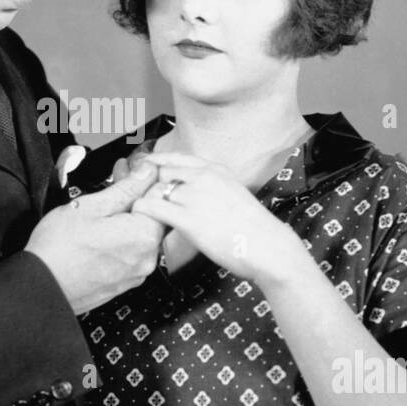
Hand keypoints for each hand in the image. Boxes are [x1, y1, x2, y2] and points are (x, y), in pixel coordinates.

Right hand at [26, 159, 165, 315]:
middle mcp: (147, 257)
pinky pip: (133, 252)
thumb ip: (126, 188)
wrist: (41, 288)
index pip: (162, 195)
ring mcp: (136, 273)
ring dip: (131, 215)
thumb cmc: (59, 249)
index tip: (133, 166)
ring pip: (143, 234)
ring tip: (107, 203)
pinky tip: (104, 229)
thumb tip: (147, 171)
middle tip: (119, 176)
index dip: (148, 174)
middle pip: (155, 216)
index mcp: (144, 235)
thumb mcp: (90, 206)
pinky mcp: (125, 282)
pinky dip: (124, 237)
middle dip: (140, 194)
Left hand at [129, 152, 302, 284]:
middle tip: (138, 196)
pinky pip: (153, 207)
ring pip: (155, 189)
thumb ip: (212, 186)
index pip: (176, 158)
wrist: (268, 247)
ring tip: (139, 211)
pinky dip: (142, 210)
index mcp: (215, 169)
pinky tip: (140, 217)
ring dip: (145, 199)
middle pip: (161, 172)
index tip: (144, 169)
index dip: (156, 163)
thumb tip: (194, 190)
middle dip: (147, 184)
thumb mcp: (233, 193)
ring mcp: (196, 196)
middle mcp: (204, 177)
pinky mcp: (188, 218)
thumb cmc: (253, 228)